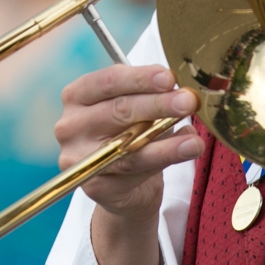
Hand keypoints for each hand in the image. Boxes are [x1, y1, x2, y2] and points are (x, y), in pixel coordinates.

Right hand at [57, 64, 201, 264]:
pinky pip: (134, 169)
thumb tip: (182, 93)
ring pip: (127, 144)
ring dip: (166, 139)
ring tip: (194, 137)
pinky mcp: (92, 186)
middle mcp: (70, 125)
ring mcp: (77, 158)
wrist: (125, 186)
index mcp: (77, 96)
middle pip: (117, 110)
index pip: (107, 81)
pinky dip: (165, 158)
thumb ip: (152, 98)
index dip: (140, 78)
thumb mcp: (137, 110)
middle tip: (188, 101)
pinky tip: (187, 151)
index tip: (169, 77)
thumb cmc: (129, 135)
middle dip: (158, 104)